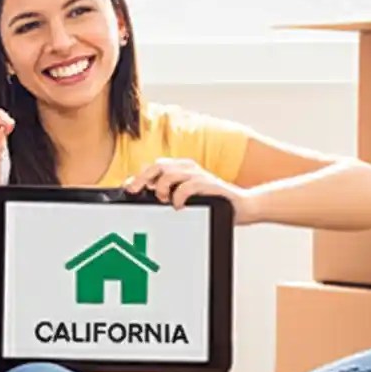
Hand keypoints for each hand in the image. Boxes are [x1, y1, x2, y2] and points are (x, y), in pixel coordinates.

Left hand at [124, 158, 259, 223]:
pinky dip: (178, 196)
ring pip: (170, 173)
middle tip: (135, 191)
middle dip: (142, 178)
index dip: (138, 176)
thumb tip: (142, 192)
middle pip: (159, 165)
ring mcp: (200, 175)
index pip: (154, 167)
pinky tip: (178, 205)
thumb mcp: (186, 197)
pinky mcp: (210, 184)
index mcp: (181, 169)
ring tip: (162, 199)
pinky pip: (187, 186)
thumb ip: (166, 193)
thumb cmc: (212, 202)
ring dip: (161, 186)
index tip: (128, 188)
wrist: (243, 206)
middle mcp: (189, 168)